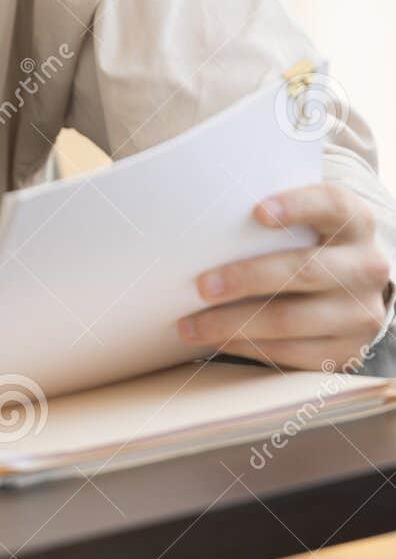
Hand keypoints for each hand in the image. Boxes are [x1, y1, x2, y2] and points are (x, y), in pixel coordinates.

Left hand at [177, 184, 392, 371]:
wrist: (348, 292)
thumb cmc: (306, 245)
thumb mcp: (303, 224)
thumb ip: (270, 219)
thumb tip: (205, 220)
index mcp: (354, 222)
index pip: (331, 205)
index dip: (297, 207)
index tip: (258, 212)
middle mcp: (366, 267)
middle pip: (304, 270)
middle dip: (246, 278)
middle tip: (202, 286)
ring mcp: (360, 313)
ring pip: (290, 319)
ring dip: (232, 323)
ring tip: (191, 325)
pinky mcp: (347, 352)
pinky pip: (289, 353)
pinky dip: (247, 347)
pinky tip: (218, 340)